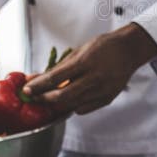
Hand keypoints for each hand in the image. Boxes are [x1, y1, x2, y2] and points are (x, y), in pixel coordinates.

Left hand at [22, 24, 156, 114]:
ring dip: (56, 104)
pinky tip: (68, 100)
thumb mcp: (80, 51)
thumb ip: (59, 67)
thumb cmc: (103, 47)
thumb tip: (37, 77)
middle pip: (62, 96)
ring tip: (48, 98)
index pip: (56, 78)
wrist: (129, 50)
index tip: (27, 90)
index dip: (38, 86)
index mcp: (86, 62)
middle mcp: (95, 78)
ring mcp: (102, 90)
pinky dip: (72, 106)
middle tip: (35, 97)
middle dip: (44, 98)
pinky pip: (84, 109)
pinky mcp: (107, 99)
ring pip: (72, 105)